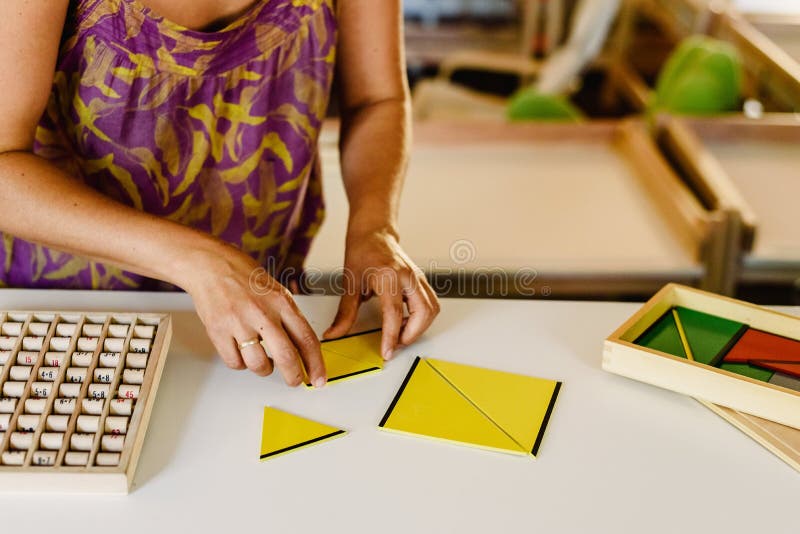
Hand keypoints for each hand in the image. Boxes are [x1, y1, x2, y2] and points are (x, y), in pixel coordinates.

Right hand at [180, 241, 325, 386]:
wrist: (209, 265)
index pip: (307, 339)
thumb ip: (289, 317)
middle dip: (294, 376)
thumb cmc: (243, 276)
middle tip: (295, 381)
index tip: (319, 378)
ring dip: (264, 369)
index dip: (316, 364)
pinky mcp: (218, 331)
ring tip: (263, 361)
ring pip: (259, 364)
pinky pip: (235, 363)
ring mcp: (239, 323)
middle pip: (286, 356)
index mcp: (281, 302)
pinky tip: (242, 353)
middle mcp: (262, 313)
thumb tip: (302, 347)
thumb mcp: (276, 291)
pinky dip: (241, 364)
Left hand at [324, 228, 439, 358]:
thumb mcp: (349, 284)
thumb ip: (344, 313)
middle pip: (422, 313)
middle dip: (411, 334)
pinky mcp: (421, 281)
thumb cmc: (362, 252)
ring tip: (399, 332)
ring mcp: (417, 277)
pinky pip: (430, 303)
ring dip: (419, 327)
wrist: (374, 233)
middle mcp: (407, 276)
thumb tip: (334, 334)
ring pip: (431, 309)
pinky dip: (422, 317)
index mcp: (388, 275)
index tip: (386, 352)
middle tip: (394, 343)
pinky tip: (405, 321)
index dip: (391, 336)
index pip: (394, 313)